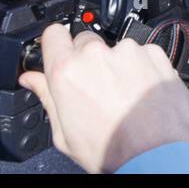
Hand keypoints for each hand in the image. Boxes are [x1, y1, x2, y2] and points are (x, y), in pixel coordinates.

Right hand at [18, 25, 188, 172]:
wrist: (156, 153)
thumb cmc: (112, 149)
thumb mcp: (65, 134)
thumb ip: (47, 97)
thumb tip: (32, 79)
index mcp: (66, 71)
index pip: (53, 34)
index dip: (56, 44)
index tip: (60, 52)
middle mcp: (96, 54)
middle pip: (85, 41)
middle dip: (87, 60)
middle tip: (96, 88)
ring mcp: (127, 51)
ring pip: (115, 49)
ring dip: (117, 65)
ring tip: (123, 96)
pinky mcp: (153, 53)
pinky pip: (142, 54)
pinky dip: (142, 67)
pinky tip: (141, 92)